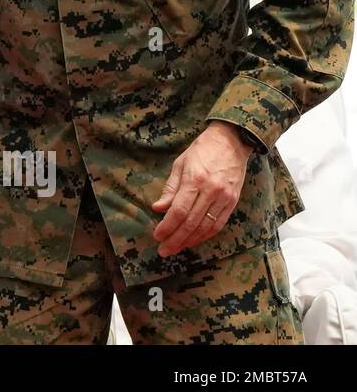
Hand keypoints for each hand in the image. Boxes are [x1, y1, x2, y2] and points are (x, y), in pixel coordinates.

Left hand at [152, 121, 253, 256]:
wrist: (231, 141)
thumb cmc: (201, 150)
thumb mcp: (180, 164)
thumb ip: (170, 188)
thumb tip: (158, 208)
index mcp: (195, 180)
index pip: (179, 210)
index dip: (167, 226)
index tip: (157, 236)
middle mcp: (211, 191)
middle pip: (191, 222)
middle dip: (176, 239)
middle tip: (164, 250)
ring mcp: (224, 197)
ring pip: (206, 226)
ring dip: (191, 240)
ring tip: (177, 248)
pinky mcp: (233, 201)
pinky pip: (219, 223)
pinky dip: (206, 234)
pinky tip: (195, 240)